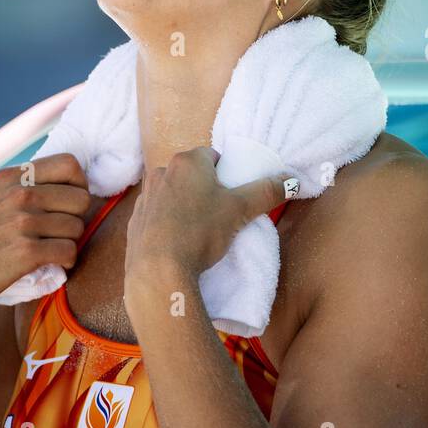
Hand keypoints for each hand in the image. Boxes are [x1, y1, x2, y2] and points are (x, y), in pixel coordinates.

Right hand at [0, 153, 91, 316]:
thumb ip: (20, 188)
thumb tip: (64, 183)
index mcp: (10, 177)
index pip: (70, 165)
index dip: (79, 185)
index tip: (68, 204)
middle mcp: (18, 195)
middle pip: (81, 199)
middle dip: (76, 218)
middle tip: (59, 233)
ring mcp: (22, 223)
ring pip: (77, 228)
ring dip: (69, 243)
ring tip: (50, 251)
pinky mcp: (25, 253)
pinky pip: (69, 252)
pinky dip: (66, 262)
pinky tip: (52, 266)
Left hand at [123, 146, 293, 291]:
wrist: (158, 271)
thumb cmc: (200, 232)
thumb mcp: (241, 210)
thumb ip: (267, 191)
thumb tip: (293, 180)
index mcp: (187, 162)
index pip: (212, 156)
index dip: (226, 174)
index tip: (233, 195)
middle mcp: (161, 172)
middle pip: (192, 174)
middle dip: (206, 189)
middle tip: (221, 213)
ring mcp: (145, 197)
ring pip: (174, 194)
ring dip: (186, 204)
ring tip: (200, 230)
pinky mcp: (135, 222)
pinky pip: (158, 215)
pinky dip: (169, 223)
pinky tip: (180, 242)